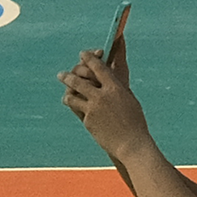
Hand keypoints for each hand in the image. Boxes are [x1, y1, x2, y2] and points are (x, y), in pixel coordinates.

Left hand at [60, 7, 146, 153]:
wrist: (130, 142)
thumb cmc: (134, 120)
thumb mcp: (128, 98)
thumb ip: (115, 87)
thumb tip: (107, 75)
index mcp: (115, 87)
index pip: (98, 66)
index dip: (89, 58)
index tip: (83, 54)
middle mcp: (102, 96)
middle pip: (79, 80)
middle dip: (69, 75)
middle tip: (62, 74)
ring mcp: (92, 109)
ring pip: (72, 94)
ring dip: (67, 90)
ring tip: (65, 89)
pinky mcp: (87, 121)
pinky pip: (76, 109)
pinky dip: (74, 104)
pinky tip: (71, 102)